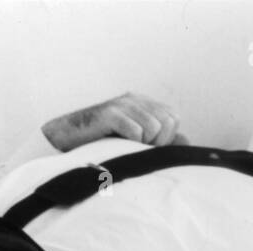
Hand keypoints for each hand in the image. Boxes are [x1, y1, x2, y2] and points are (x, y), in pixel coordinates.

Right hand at [42, 92, 182, 152]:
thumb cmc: (102, 145)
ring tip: (124, 146)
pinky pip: (136, 131)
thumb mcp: (136, 143)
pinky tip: (115, 143)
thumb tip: (187, 142)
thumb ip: (163, 142)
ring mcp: (121, 104)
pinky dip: (129, 143)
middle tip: (135, 148)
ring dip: (142, 144)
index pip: (173, 117)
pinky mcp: (109, 113)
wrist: (65, 140)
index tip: (145, 147)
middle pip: (168, 121)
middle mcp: (134, 100)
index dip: (165, 138)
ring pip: (154, 127)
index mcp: (143, 104)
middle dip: (157, 142)